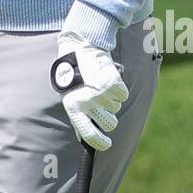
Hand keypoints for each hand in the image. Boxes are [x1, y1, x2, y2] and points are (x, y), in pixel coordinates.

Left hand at [55, 31, 128, 150]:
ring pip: (117, 107)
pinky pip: (123, 94)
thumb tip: (84, 138)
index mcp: (73, 108)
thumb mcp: (69, 96)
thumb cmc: (73, 76)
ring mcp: (101, 93)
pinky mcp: (112, 82)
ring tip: (100, 85)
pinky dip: (119, 89)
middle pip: (110, 123)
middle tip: (102, 104)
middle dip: (109, 117)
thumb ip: (78, 116)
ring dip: (111, 99)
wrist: (79, 48)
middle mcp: (88, 102)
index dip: (100, 143)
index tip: (107, 144)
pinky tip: (107, 79)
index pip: (89, 135)